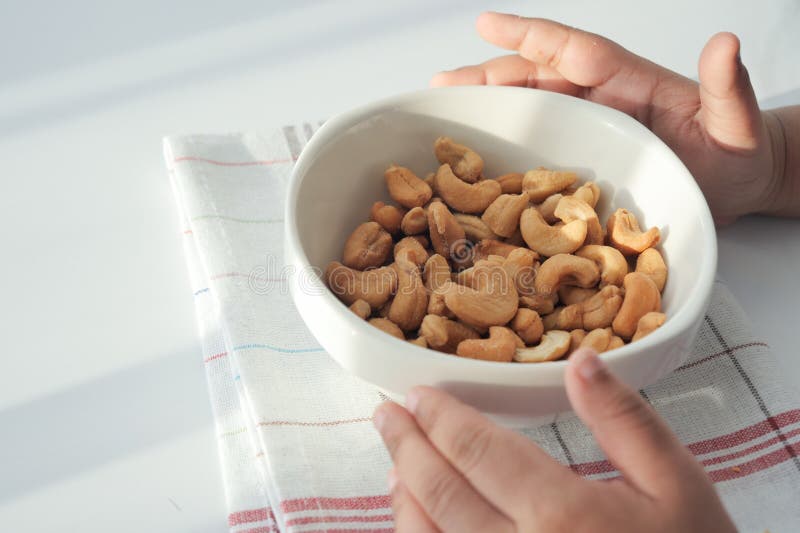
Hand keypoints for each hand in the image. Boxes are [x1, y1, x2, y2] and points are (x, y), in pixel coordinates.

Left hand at [372, 348, 736, 531]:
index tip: (417, 394)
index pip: (477, 450)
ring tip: (396, 463)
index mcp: (562, 515)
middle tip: (386, 415)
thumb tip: (581, 361)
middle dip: (406, 446)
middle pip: (439, 493)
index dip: (440, 417)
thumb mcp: (679, 486)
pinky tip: (418, 521)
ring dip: (404, 497)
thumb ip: (627, 420)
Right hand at [431, 13, 790, 223]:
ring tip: (447, 111)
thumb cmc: (738, 153)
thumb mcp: (738, 122)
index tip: (486, 23)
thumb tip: (726, 44)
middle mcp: (601, 102)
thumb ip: (729, 88)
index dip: (530, 36)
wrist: (739, 187)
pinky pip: (540, 148)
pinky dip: (509, 148)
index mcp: (629, 83)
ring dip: (490, 109)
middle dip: (489, 79)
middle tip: (442, 84)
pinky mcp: (585, 160)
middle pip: (537, 79)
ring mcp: (590, 131)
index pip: (573, 51)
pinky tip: (480, 159)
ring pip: (532, 111)